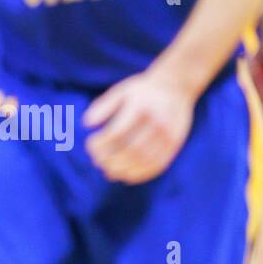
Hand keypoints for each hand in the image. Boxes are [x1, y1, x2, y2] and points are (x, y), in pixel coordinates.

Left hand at [83, 68, 196, 183]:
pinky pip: (158, 165)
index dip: (102, 143)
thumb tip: (86, 124)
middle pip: (132, 149)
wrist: (176, 87)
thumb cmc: (142, 91)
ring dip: (124, 169)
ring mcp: (168, 135)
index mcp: (141, 107)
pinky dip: (140, 174)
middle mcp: (157, 123)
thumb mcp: (121, 91)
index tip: (89, 145)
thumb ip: (103, 106)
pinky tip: (126, 176)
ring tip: (108, 171)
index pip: (118, 132)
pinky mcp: (175, 145)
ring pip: (144, 160)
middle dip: (111, 159)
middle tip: (96, 161)